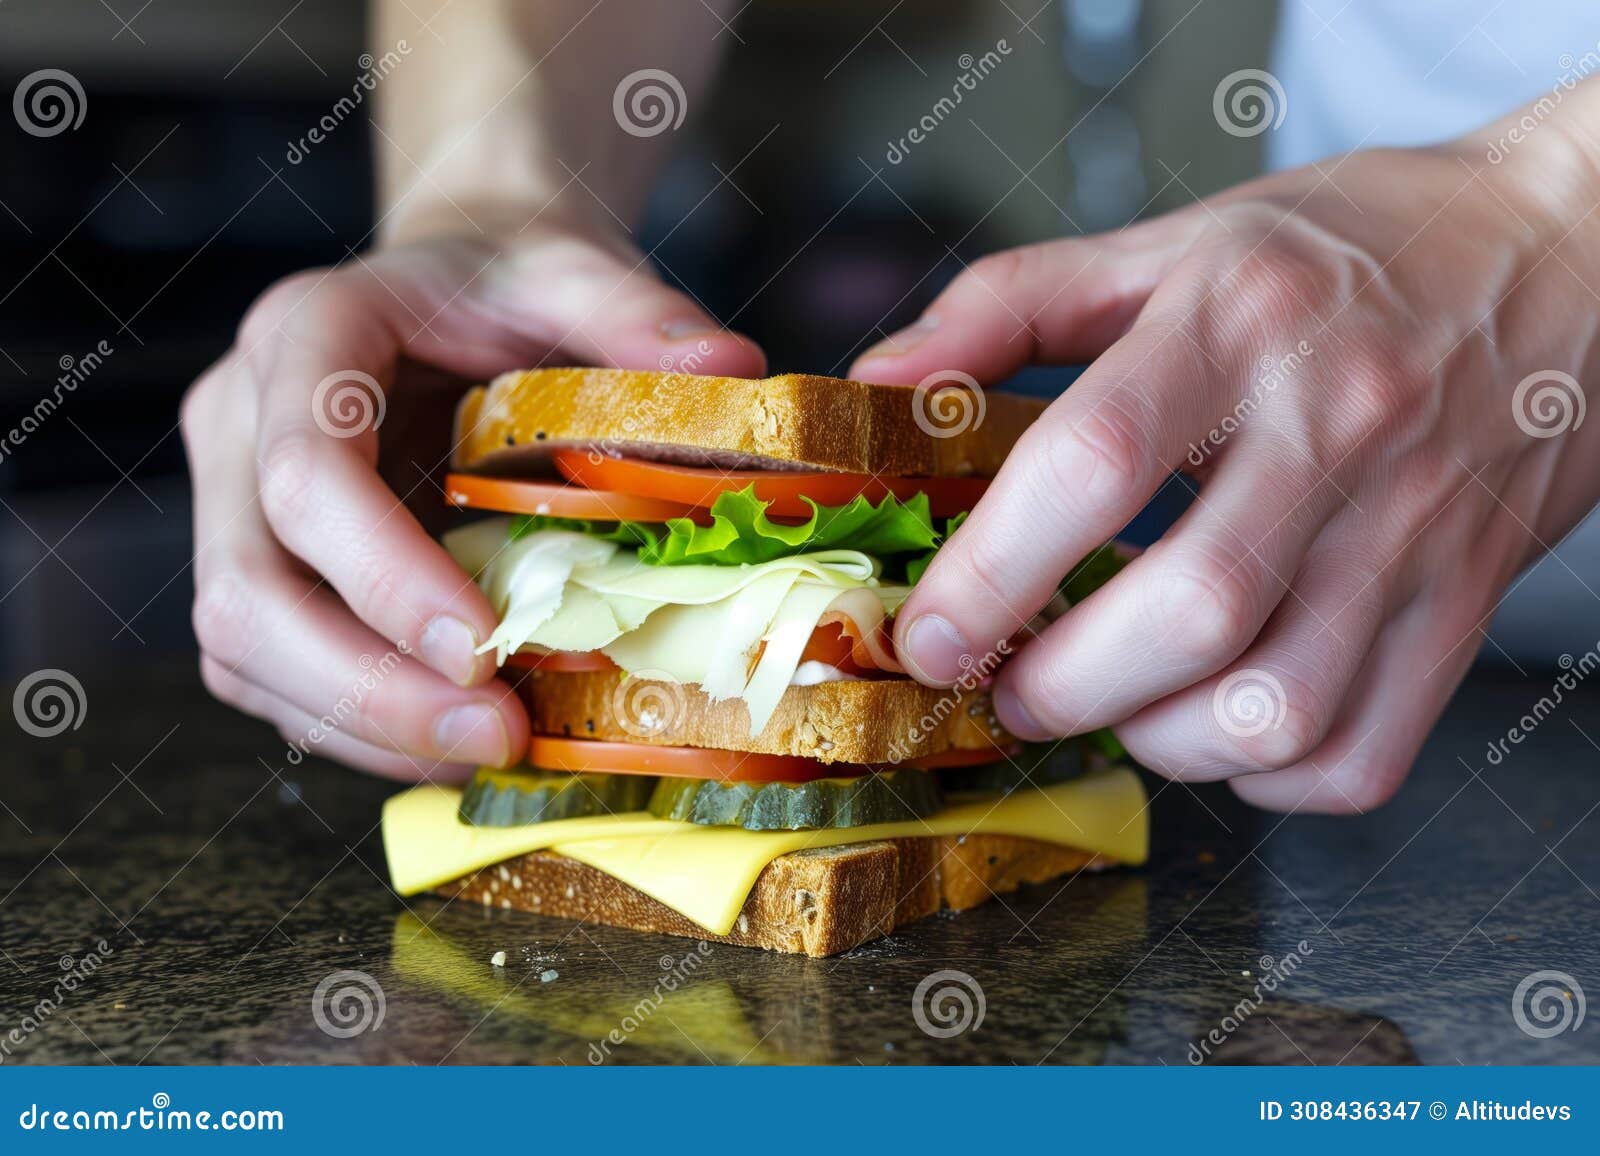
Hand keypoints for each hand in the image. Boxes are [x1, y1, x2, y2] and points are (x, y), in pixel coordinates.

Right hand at [183, 216, 764, 778]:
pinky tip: (457, 739)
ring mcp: (235, 503)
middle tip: (496, 733)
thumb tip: (733, 372)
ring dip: (365, 724)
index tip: (483, 646)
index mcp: (307, 334)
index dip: (384, 574)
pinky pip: (277, 676)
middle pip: (246, 591)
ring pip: (245, 651)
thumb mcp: (572, 273)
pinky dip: (363, 726)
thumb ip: (637, 314)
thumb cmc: (507, 281)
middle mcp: (242, 421)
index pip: (308, 474)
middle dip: (367, 686)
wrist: (453, 286)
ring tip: (492, 748)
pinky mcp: (260, 568)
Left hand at [852, 122, 1599, 811]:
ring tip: (1108, 707)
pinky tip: (1215, 729)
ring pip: (1275, 708)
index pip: (1094, 460)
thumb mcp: (1171, 243)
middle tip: (1005, 688)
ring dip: (1154, 742)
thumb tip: (882, 383)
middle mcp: (1337, 428)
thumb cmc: (1347, 254)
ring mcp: (1413, 528)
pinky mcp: (1463, 604)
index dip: (991, 570)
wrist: (1568, 256)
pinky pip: (1359, 752)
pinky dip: (1263, 779)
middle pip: (1187, 612)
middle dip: (1059, 685)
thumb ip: (1009, 305)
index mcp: (1239, 322)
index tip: (929, 632)